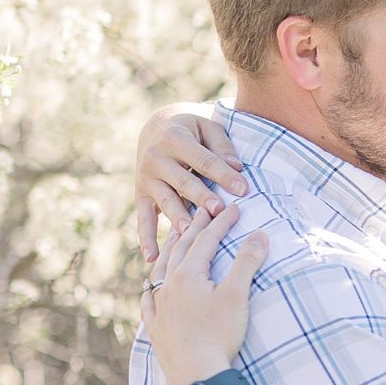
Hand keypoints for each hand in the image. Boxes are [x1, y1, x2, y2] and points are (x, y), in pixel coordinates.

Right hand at [135, 105, 246, 260]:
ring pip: (166, 201)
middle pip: (183, 182)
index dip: (224, 174)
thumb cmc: (193, 130)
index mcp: (174, 138)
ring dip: (179, 218)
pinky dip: (146, 238)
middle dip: (202, 198)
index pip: (204, 160)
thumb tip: (237, 167)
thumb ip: (221, 146)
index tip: (244, 189)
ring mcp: (146, 179)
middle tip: (219, 212)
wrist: (157, 127)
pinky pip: (143, 219)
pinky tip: (154, 258)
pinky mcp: (142, 195)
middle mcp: (155, 158)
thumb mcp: (208, 127)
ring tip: (193, 233)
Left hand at [141, 203, 267, 384]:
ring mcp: (159, 306)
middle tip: (202, 211)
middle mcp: (169, 286)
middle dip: (193, 227)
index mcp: (188, 274)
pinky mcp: (156, 326)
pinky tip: (151, 286)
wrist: (195, 374)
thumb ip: (247, 261)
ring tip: (175, 238)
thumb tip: (260, 234)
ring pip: (161, 269)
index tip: (233, 208)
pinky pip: (149, 298)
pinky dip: (152, 286)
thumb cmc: (218, 334)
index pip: (206, 240)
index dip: (221, 222)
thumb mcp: (237, 295)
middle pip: (180, 249)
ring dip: (170, 250)